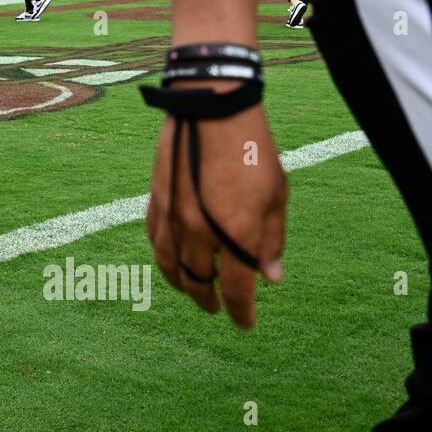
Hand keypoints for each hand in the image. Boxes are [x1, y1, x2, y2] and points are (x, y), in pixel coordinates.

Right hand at [145, 94, 287, 329]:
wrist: (212, 108)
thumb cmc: (252, 148)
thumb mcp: (276, 195)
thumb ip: (270, 238)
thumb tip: (270, 274)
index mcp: (235, 232)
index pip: (237, 288)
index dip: (242, 311)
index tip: (245, 323)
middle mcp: (199, 230)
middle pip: (198, 280)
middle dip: (208, 300)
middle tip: (218, 308)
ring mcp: (172, 215)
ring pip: (169, 264)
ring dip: (181, 283)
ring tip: (192, 290)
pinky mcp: (156, 198)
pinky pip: (155, 238)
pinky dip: (163, 255)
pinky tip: (170, 257)